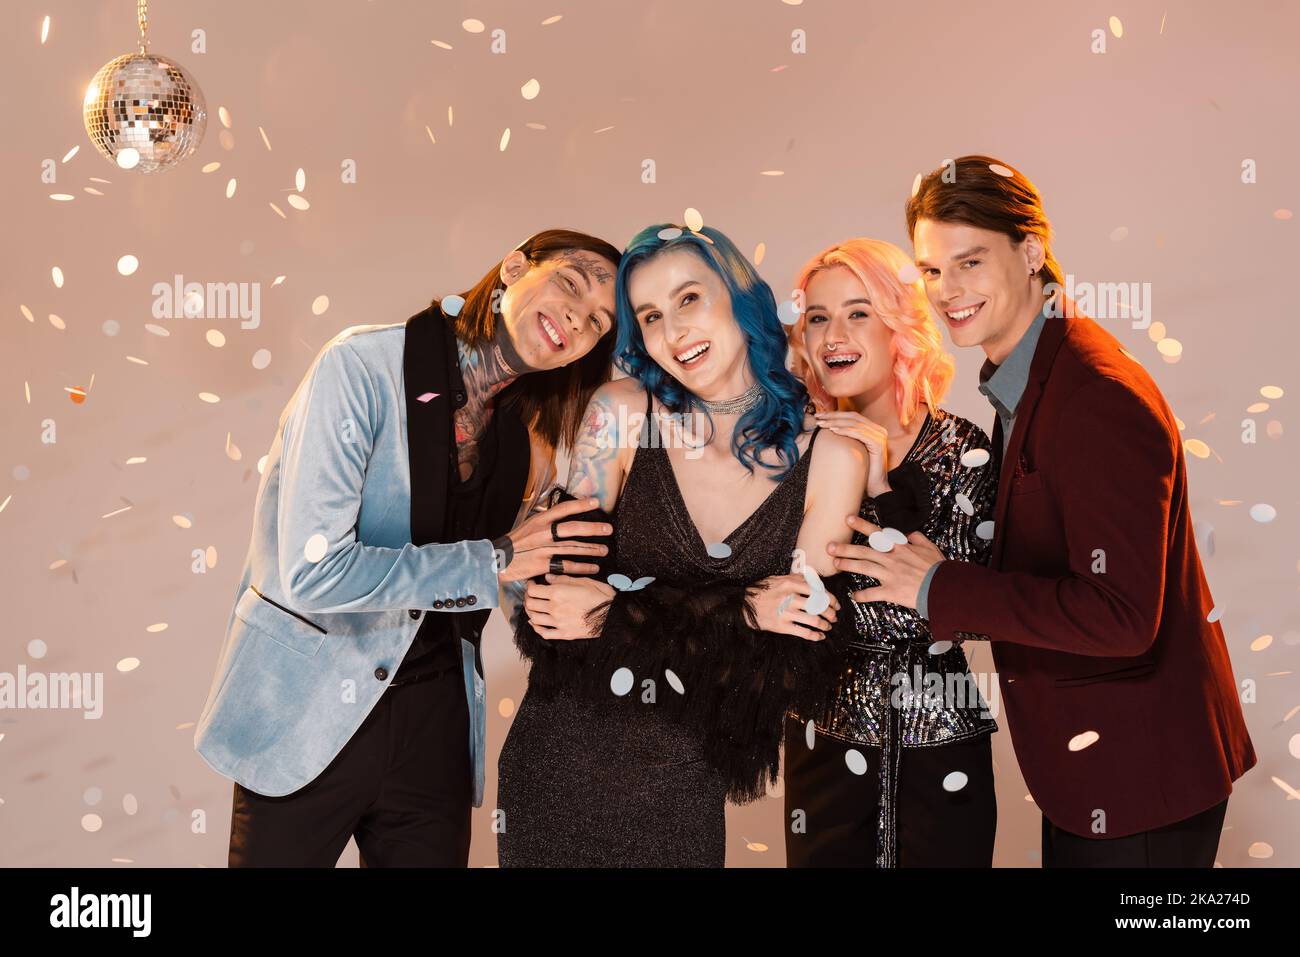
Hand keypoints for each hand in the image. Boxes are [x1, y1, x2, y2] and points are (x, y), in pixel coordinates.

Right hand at [497, 497, 611, 583]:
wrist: (497, 560)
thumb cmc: (515, 543)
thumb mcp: (528, 525)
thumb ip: (545, 520)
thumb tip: (562, 511)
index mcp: (539, 521)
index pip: (563, 509)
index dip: (580, 504)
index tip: (596, 502)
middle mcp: (542, 533)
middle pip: (572, 528)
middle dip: (592, 528)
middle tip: (608, 528)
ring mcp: (543, 550)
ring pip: (572, 548)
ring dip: (591, 549)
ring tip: (604, 549)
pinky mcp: (542, 565)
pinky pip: (567, 566)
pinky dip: (582, 567)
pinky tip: (593, 567)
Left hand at [524, 574, 614, 639]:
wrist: (614, 615)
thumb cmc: (602, 597)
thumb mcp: (584, 581)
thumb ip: (563, 579)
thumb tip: (548, 578)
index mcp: (559, 593)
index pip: (533, 591)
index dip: (530, 586)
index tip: (532, 584)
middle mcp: (555, 609)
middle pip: (531, 604)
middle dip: (528, 598)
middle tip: (532, 595)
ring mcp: (559, 623)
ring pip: (534, 619)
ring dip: (530, 612)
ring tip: (533, 608)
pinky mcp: (565, 634)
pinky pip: (544, 633)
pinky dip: (537, 628)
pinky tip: (537, 623)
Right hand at [744, 573, 840, 640]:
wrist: (743, 605)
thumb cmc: (761, 592)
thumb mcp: (777, 578)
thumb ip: (796, 577)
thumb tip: (813, 579)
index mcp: (790, 584)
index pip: (819, 590)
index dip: (831, 599)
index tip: (836, 604)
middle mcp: (790, 597)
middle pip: (819, 606)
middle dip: (831, 613)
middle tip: (834, 617)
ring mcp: (786, 612)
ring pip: (814, 620)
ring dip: (825, 625)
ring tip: (827, 627)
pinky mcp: (781, 626)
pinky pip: (803, 632)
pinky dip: (815, 636)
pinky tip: (819, 636)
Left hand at [813, 411, 890, 495]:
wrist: (876, 488)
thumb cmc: (862, 471)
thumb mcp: (853, 451)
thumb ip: (847, 439)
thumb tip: (828, 429)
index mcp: (873, 429)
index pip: (852, 416)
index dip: (835, 414)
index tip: (820, 416)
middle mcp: (879, 430)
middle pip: (853, 417)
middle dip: (833, 416)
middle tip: (818, 417)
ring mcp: (880, 436)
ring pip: (855, 423)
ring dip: (836, 422)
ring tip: (823, 424)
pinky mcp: (878, 444)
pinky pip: (860, 434)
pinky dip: (846, 431)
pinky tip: (833, 431)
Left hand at [828, 515, 944, 607]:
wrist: (943, 587)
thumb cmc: (938, 569)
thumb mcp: (930, 548)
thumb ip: (918, 539)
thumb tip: (910, 533)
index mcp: (900, 548)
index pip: (877, 534)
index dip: (861, 526)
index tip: (848, 519)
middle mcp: (892, 559)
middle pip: (864, 551)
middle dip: (845, 548)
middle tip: (830, 546)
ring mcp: (890, 575)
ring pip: (863, 568)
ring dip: (847, 565)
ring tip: (835, 564)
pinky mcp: (891, 591)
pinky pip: (872, 593)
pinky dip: (861, 596)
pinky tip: (853, 596)